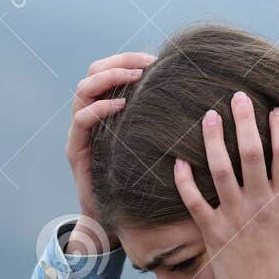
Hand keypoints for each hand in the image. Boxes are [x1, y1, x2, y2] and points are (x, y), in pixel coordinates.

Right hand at [64, 52, 154, 251]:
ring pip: (83, 90)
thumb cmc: (139, 183)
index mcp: (107, 109)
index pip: (110, 69)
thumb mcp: (155, 146)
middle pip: (93, 72)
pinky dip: (99, 108)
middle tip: (146, 65)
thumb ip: (164, 123)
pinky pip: (81, 120)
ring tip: (135, 79)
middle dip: (119, 62)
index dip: (130, 58)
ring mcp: (80, 133)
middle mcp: (90, 117)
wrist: (112, 220)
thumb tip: (202, 100)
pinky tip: (120, 106)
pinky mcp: (76, 151)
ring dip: (108, 78)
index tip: (157, 59)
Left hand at [173, 92, 278, 278]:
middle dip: (246, 121)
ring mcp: (234, 216)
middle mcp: (260, 204)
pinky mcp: (212, 231)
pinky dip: (185, 180)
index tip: (276, 109)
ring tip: (209, 116)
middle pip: (253, 152)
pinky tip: (179, 161)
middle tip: (239, 96)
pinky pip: (194, 200)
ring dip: (214, 140)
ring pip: (222, 169)